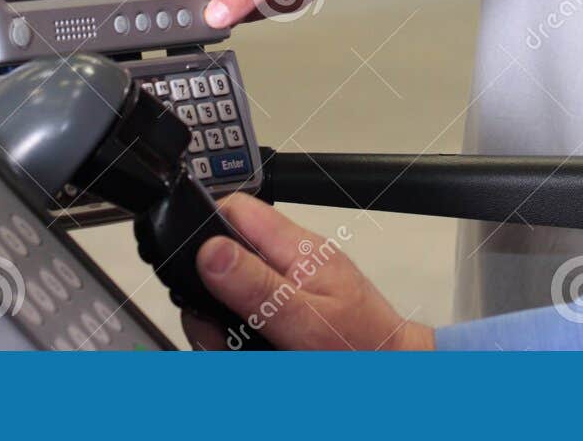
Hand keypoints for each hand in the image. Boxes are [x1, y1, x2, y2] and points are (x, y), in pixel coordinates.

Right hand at [184, 194, 433, 350]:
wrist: (395, 375)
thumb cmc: (364, 346)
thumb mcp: (305, 319)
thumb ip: (257, 286)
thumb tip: (211, 250)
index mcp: (296, 248)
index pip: (236, 208)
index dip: (203, 228)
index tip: (187, 273)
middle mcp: (287, 263)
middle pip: (221, 259)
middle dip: (205, 299)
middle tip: (219, 336)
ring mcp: (285, 290)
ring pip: (225, 297)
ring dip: (219, 329)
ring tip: (240, 352)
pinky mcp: (284, 315)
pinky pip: (243, 321)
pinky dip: (237, 342)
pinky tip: (250, 356)